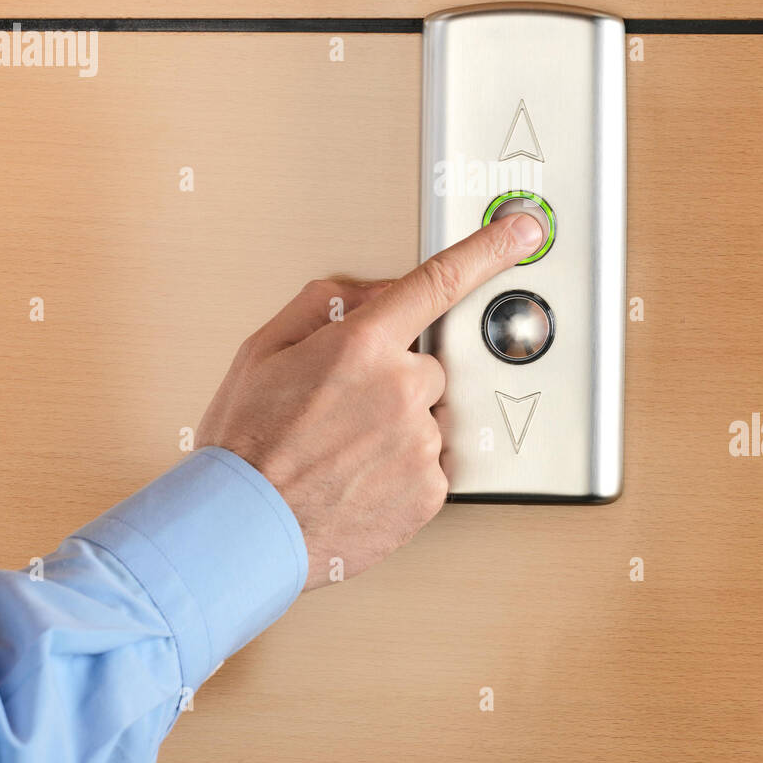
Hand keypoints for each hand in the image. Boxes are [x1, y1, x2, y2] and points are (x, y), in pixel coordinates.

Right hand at [196, 212, 545, 589]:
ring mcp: (420, 443)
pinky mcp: (431, 491)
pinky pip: (432, 464)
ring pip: (429, 418)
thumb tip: (376, 292)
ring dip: (398, 428)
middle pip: (427, 366)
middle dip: (392, 381)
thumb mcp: (264, 349)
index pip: (439, 282)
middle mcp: (401, 389)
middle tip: (339, 413)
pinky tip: (358, 478)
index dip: (488, 249)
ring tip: (342, 453)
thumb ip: (328, 304)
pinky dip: (402, 469)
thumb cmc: (244, 444)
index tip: (522, 231)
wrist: (240, 531)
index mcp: (361, 345)